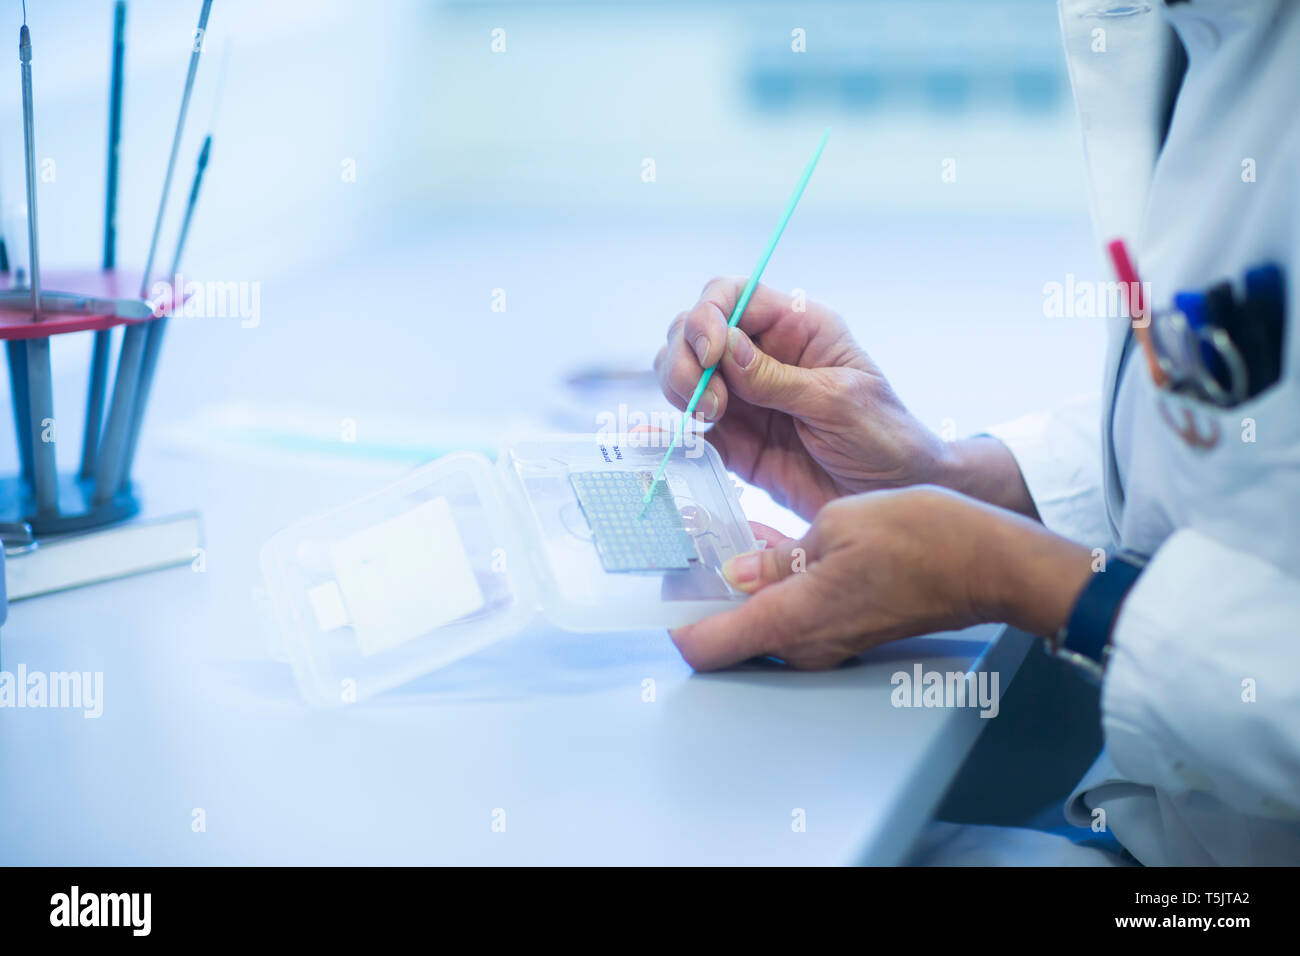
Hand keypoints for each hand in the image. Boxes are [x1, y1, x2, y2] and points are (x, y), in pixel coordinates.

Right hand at [654, 277, 949, 520]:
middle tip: (709, 402)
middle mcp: (763, 355)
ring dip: (680, 388)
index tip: (710, 353)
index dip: (707, 315)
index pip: (732, 296)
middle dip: (686, 357)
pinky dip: (675, 428)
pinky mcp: (734, 439)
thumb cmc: (885, 438)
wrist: (894, 495)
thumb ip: (778, 378)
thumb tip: (724, 347)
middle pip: (694, 331)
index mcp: (796, 328)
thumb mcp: (838, 401)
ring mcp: (744, 397)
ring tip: (708, 418)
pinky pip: (690, 426)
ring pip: (684, 372)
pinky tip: (679, 438)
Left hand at [670, 487, 1094, 670]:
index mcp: (793, 620)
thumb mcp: (835, 525)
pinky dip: (774, 587)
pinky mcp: (847, 629)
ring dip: (739, 588)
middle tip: (687, 548)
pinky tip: (767, 547)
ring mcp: (828, 641)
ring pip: (761, 620)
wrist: (989, 562)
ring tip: (722, 536)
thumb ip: (778, 557)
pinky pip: (793, 612)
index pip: (706, 648)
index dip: (673, 625)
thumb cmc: (922, 538)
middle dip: (704, 598)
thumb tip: (736, 572)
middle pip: (730, 635)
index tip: (659, 592)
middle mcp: (806, 644)